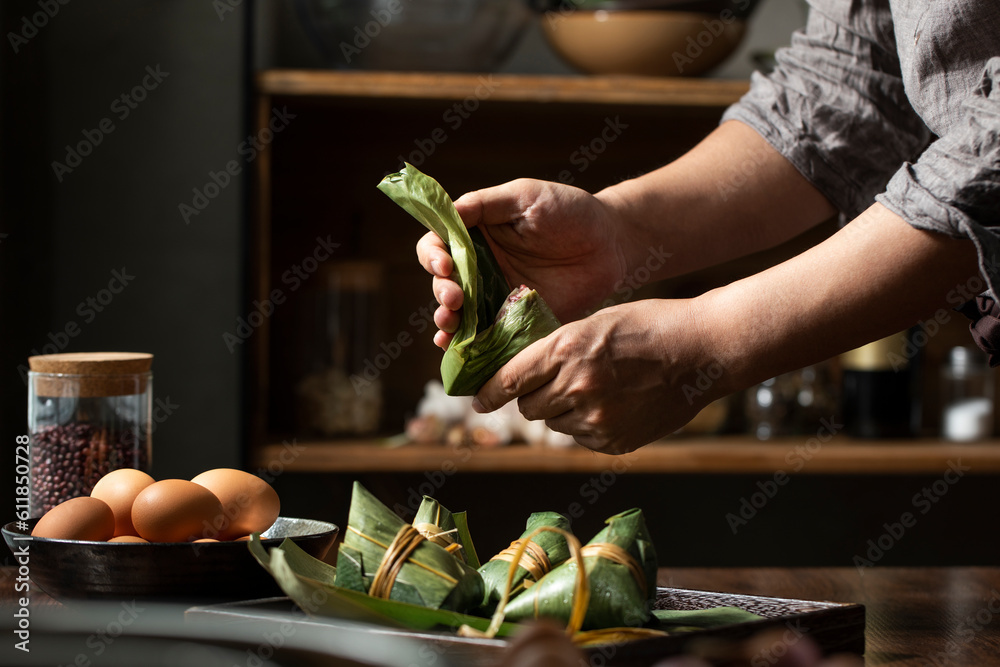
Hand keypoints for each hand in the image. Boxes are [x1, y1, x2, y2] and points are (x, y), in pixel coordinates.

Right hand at [415, 179, 631, 347]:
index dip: (433, 257)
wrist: (611, 246)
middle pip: (442, 284)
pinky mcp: (515, 323)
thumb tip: (448, 213)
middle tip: (455, 300)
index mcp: (475, 234)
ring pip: (458, 315)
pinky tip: (458, 350)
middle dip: (442, 294)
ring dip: (448, 322)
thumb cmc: (571, 211)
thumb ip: (485, 204)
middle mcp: (479, 268)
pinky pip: (486, 338)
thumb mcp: (526, 196)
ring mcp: (495, 298)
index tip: (446, 266)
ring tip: (451, 326)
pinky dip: (468, 347)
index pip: (436, 245)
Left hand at [472, 299, 719, 453]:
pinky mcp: (615, 442)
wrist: (705, 349)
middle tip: (555, 383)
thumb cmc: (651, 325)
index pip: (510, 379)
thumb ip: (558, 349)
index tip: (479, 400)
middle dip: (534, 397)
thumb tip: (526, 375)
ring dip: (563, 410)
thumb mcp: (596, 322)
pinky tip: (614, 403)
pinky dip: (588, 425)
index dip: (490, 392)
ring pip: (555, 424)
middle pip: (530, 407)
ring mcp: (596, 419)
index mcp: (566, 349)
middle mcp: (575, 387)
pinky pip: (582, 437)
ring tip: (596, 388)